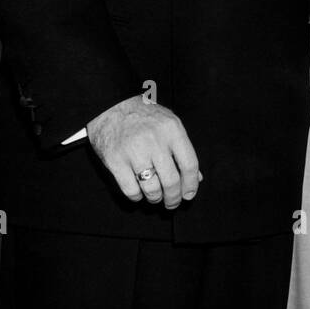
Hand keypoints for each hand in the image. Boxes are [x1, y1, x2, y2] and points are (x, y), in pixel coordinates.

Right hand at [86, 95, 201, 208]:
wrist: (111, 105)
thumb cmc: (144, 116)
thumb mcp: (169, 124)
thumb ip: (183, 150)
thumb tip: (198, 177)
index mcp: (172, 130)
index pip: (189, 164)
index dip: (191, 185)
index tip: (189, 195)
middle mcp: (155, 140)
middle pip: (171, 181)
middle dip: (174, 198)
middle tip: (172, 202)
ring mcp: (134, 151)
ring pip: (152, 189)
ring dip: (156, 198)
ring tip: (155, 196)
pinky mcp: (115, 160)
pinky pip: (131, 190)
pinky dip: (137, 196)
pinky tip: (139, 192)